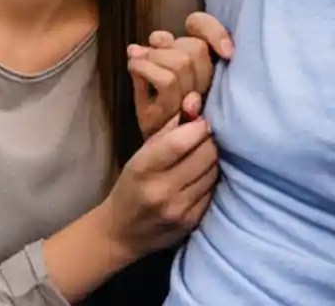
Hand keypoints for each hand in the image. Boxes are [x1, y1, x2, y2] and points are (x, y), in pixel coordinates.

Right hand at [99, 107, 218, 260]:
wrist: (121, 233)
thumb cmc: (130, 187)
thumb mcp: (140, 156)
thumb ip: (168, 128)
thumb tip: (195, 100)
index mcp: (143, 168)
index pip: (180, 142)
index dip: (198, 127)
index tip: (200, 122)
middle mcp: (162, 190)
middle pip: (205, 155)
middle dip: (209, 141)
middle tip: (203, 139)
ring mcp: (179, 209)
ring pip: (213, 172)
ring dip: (212, 160)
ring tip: (202, 157)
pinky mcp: (192, 222)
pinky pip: (213, 191)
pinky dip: (211, 180)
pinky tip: (201, 178)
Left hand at [128, 11, 233, 138]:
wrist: (150, 150)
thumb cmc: (154, 108)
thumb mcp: (152, 72)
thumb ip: (155, 52)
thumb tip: (145, 43)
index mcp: (204, 70)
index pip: (216, 38)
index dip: (212, 30)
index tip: (201, 37)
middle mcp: (204, 85)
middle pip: (196, 48)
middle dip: (169, 47)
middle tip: (152, 58)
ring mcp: (190, 100)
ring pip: (180, 62)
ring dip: (154, 59)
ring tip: (141, 66)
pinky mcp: (172, 113)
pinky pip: (165, 80)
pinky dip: (143, 68)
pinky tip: (134, 71)